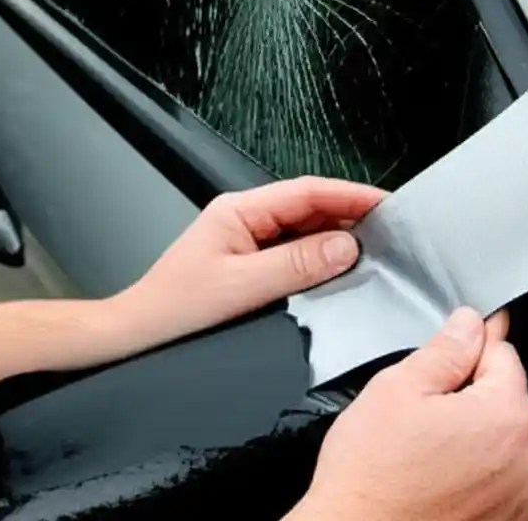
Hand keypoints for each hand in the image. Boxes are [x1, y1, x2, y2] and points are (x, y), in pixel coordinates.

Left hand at [107, 176, 385, 348]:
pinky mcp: (248, 263)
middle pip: (309, 207)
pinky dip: (320, 260)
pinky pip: (294, 253)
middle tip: (392, 232)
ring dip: (337, 239)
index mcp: (239, 210)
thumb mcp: (241, 288)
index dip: (351, 195)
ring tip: (375, 252)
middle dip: (350, 216)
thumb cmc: (174, 310)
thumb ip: (296, 265)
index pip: (308, 191)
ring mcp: (246, 240)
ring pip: (304, 231)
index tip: (387, 205)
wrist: (136, 336)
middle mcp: (244, 218)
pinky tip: (339, 273)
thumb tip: (346, 246)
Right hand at [289, 308, 527, 520]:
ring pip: (501, 439)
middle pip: (505, 398)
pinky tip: (434, 477)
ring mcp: (520, 496)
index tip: (457, 341)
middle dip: (468, 395)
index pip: (503, 353)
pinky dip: (473, 471)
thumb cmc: (371, 479)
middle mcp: (526, 459)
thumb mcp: (397, 390)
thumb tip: (467, 325)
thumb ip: (443, 350)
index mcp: (505, 416)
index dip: (471, 345)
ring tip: (423, 452)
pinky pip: (498, 476)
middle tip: (419, 413)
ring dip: (472, 435)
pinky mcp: (508, 520)